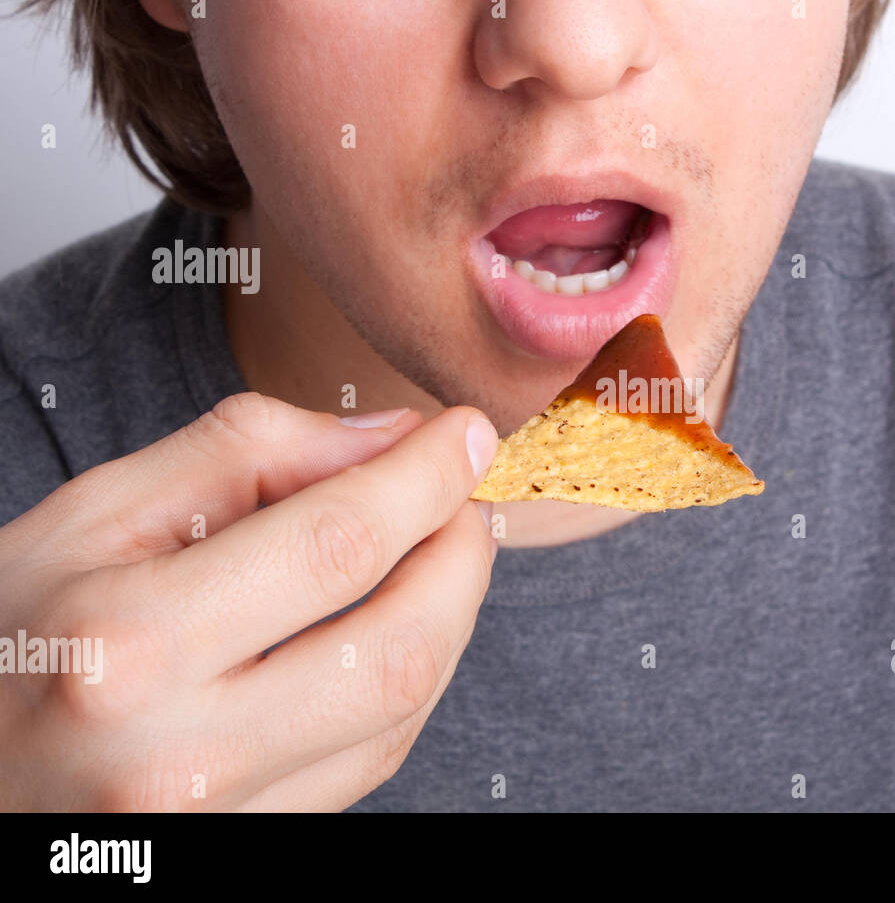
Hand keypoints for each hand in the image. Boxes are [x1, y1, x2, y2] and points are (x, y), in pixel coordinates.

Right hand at [0, 392, 497, 810]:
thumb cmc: (15, 633)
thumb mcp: (95, 514)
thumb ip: (246, 453)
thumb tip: (390, 438)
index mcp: (126, 646)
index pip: (334, 545)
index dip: (425, 477)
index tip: (465, 433)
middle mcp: (180, 754)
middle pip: (397, 644)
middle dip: (460, 555)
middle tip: (463, 497)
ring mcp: (222, 819)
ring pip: (403, 708)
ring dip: (450, 614)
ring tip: (436, 550)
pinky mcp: (252, 845)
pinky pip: (376, 757)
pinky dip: (412, 675)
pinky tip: (397, 622)